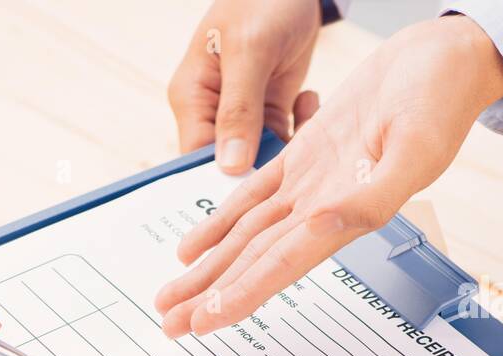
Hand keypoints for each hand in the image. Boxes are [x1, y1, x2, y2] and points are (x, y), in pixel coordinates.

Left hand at [156, 15, 502, 336]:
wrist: (446, 59)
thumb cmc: (442, 99)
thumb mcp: (415, 148)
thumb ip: (373, 197)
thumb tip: (326, 226)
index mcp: (347, 215)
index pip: (282, 265)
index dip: (241, 295)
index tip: (206, 322)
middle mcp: (322, 210)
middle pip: (253, 262)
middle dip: (210, 296)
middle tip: (171, 326)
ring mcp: (310, 187)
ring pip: (245, 237)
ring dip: (208, 269)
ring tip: (172, 300)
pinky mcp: (303, 159)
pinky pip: (252, 199)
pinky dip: (220, 223)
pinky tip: (193, 247)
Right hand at [168, 0, 322, 173]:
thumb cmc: (262, 1)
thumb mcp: (250, 51)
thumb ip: (239, 110)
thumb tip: (230, 166)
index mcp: (192, 99)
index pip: (196, 158)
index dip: (221, 180)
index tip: (255, 189)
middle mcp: (212, 112)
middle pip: (229, 165)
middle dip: (260, 167)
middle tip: (294, 164)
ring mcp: (241, 114)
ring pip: (261, 157)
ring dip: (288, 148)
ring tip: (307, 119)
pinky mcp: (269, 109)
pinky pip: (283, 139)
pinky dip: (301, 129)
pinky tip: (310, 100)